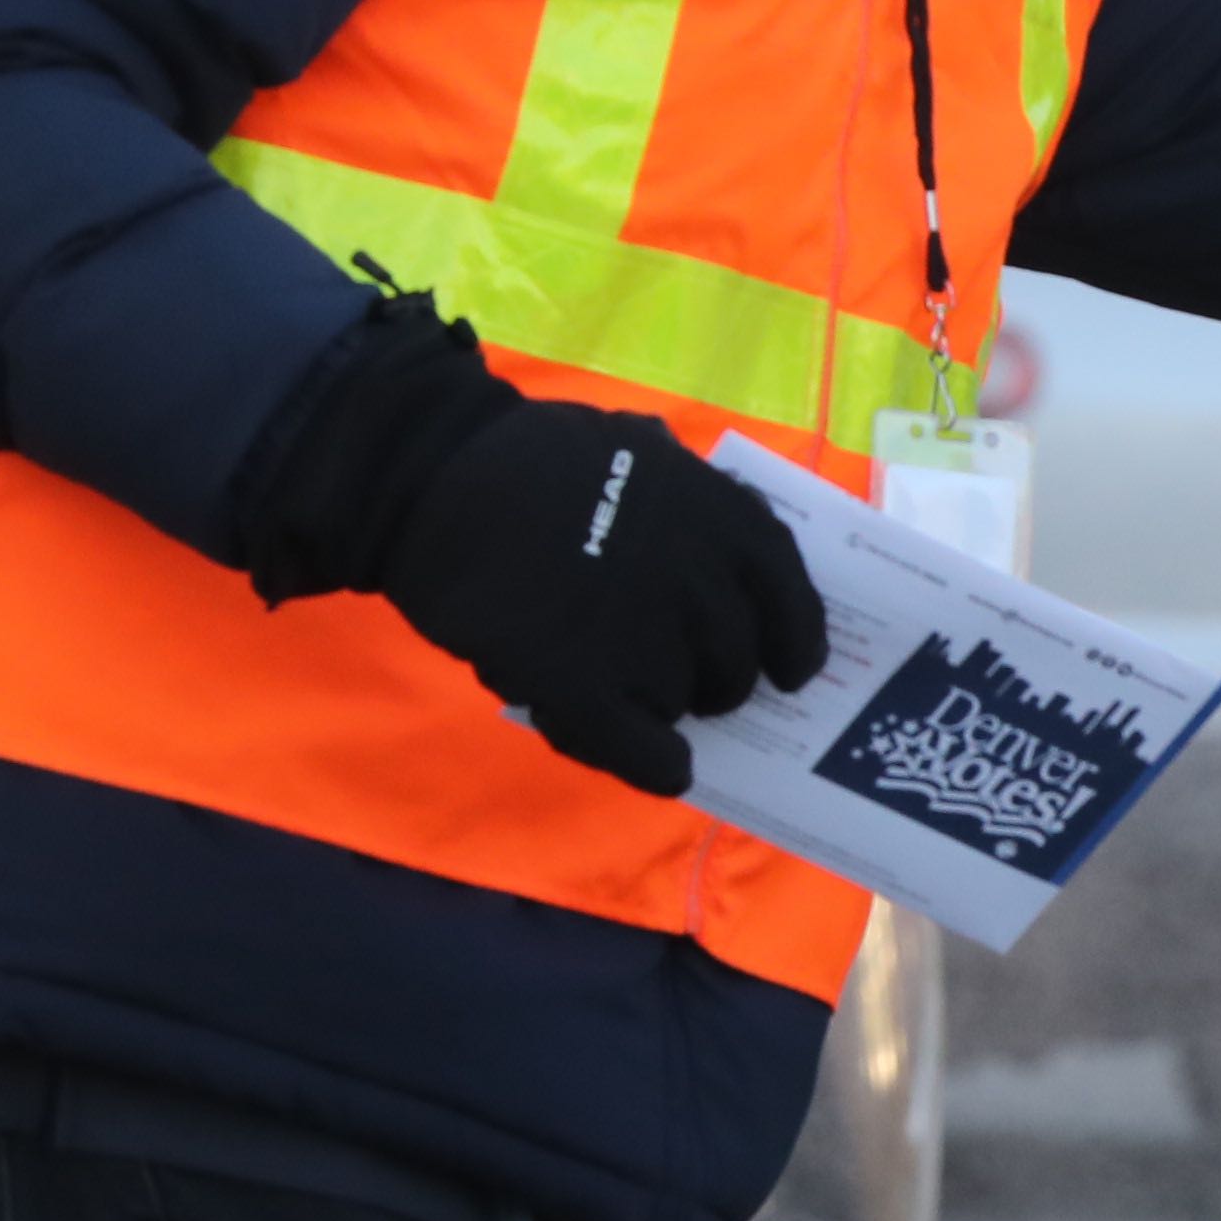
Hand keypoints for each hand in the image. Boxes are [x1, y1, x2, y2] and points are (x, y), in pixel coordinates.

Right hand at [249, 315, 823, 796]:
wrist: (427, 477)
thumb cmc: (529, 461)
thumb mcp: (641, 453)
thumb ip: (695, 507)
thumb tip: (732, 571)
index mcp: (721, 516)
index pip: (791, 599)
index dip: (794, 641)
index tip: (788, 669)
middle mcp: (698, 578)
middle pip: (735, 666)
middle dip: (713, 682)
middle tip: (673, 680)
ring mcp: (641, 634)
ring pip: (681, 707)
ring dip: (655, 708)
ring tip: (606, 687)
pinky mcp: (578, 683)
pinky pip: (646, 754)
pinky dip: (658, 767)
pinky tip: (661, 766)